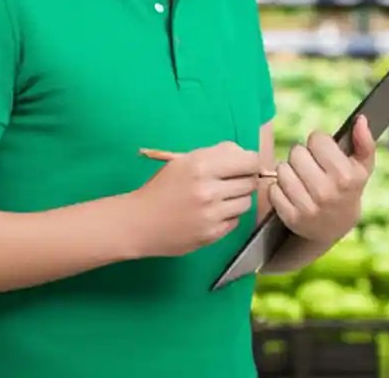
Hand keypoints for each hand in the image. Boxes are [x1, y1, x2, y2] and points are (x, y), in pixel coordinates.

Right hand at [131, 141, 259, 256]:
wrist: (138, 222)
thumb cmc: (161, 188)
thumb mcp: (183, 162)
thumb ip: (216, 154)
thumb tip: (245, 155)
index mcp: (200, 165)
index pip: (249, 161)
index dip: (250, 163)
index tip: (244, 166)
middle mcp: (208, 189)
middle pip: (250, 182)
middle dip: (243, 180)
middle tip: (229, 183)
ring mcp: (212, 214)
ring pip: (246, 202)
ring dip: (237, 199)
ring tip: (219, 199)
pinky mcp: (212, 234)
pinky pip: (236, 220)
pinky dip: (228, 216)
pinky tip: (211, 214)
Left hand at [270, 115, 375, 242]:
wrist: (336, 226)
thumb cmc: (349, 189)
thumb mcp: (362, 168)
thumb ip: (365, 142)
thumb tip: (361, 120)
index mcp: (345, 176)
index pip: (316, 139)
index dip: (319, 142)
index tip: (324, 152)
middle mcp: (326, 192)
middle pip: (296, 152)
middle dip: (303, 156)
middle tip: (311, 166)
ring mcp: (308, 206)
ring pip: (282, 169)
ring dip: (289, 171)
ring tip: (301, 178)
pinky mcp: (291, 217)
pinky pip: (273, 189)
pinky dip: (279, 188)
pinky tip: (292, 192)